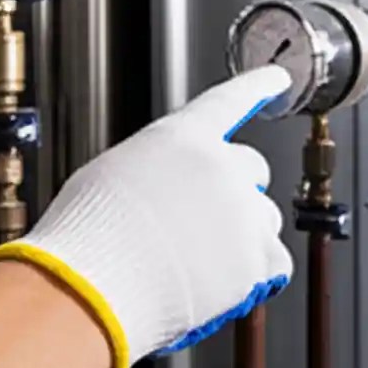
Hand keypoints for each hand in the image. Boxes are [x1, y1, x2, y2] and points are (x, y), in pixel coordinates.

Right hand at [0, 66, 293, 367]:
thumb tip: (166, 185)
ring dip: (244, 235)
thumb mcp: (109, 175)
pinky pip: (275, 263)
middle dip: (236, 190)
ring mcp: (244, 213)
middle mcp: (221, 168)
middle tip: (206, 218)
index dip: (256, 87)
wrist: (95, 288)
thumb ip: (154, 168)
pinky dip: (257, 275)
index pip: (228, 101)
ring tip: (200, 260)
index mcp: (183, 139)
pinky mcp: (257, 259)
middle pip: (253, 169)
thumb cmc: (89, 237)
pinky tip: (225, 282)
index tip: (278, 79)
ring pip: (265, 218)